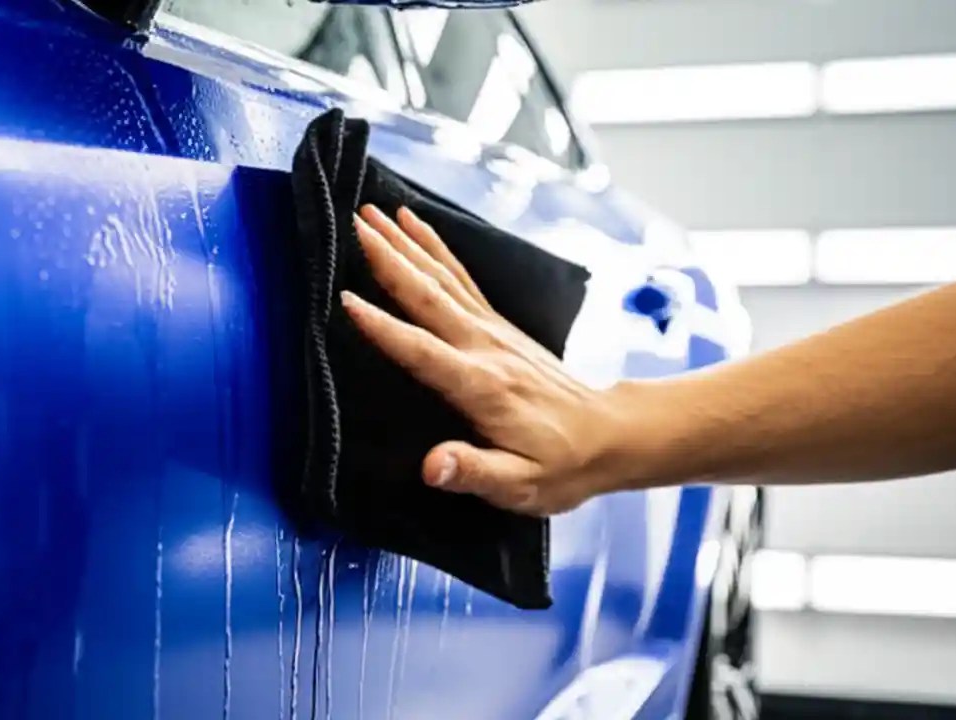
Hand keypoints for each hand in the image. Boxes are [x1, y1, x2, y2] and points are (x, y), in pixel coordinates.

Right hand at [341, 205, 648, 515]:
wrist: (608, 436)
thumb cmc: (560, 466)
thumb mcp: (520, 485)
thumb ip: (474, 472)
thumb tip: (432, 467)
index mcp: (482, 387)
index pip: (424, 352)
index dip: (384, 328)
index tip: (347, 299)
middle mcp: (485, 347)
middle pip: (429, 297)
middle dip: (390, 260)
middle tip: (353, 225)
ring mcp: (493, 330)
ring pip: (441, 278)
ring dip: (404, 243)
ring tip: (369, 213)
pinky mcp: (497, 324)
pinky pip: (459, 277)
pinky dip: (434, 246)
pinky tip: (413, 224)